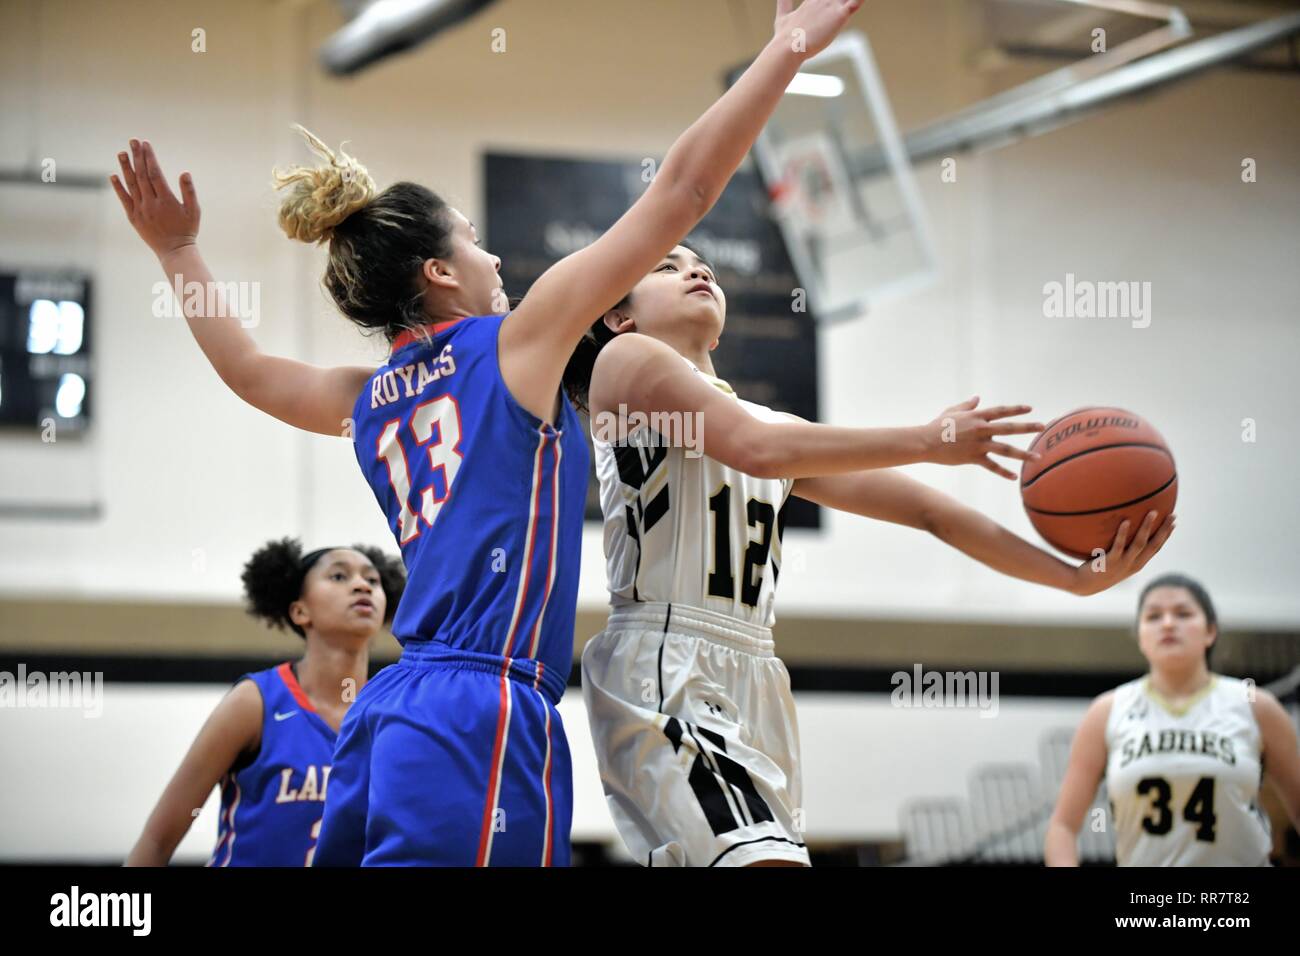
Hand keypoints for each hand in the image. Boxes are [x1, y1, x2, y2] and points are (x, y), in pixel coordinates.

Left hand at [110, 139, 200, 258]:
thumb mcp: (194, 211)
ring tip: (122, 152)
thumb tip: (185, 172)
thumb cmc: (187, 230)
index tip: (146, 144)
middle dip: (137, 156)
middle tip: (133, 141)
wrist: (175, 251)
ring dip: (126, 167)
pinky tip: (114, 175)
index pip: (155, 173)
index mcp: (166, 200)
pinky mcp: (134, 217)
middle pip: (142, 175)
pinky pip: (124, 199)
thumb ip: (189, 191)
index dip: (150, 157)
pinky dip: (118, 187)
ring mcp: (140, 210)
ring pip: (131, 185)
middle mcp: (151, 204)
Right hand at [773, 0, 864, 59]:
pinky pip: (855, 3)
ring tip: (844, 10)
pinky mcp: (840, 15)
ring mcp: (831, 6)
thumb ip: (783, 3)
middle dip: (837, 1)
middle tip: (834, 11)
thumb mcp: (782, 16)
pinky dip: (860, 0)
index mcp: (811, 1)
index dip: (827, 1)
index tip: (827, 4)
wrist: (788, 47)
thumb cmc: (784, 36)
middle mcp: (822, 0)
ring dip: (847, 1)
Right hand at [923, 396, 1044, 478]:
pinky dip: (1003, 472)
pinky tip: (1014, 477)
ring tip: (1038, 457)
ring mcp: (979, 444)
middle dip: (1027, 427)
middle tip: (1042, 426)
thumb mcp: (953, 411)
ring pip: (1006, 449)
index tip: (1030, 409)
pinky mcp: (973, 458)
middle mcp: (981, 429)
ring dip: (1023, 454)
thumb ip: (967, 405)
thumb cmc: (937, 425)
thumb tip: (978, 398)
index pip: (1001, 411)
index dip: (1016, 409)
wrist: (925, 442)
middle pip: (1010, 428)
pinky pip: (992, 466)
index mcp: (977, 416)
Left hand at [1071, 511, 1176, 595]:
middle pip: (1154, 545)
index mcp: (1137, 564)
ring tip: (1152, 512)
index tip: (1173, 523)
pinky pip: (1119, 546)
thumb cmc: (1097, 570)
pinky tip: (1126, 521)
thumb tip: (1122, 528)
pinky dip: (1123, 534)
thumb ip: (1121, 549)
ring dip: (1147, 527)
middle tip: (1172, 515)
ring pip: (1140, 544)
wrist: (1084, 585)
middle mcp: (1134, 564)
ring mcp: (1123, 563)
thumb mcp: (1114, 560)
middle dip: (1164, 530)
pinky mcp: (1110, 562)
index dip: (1166, 536)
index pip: (1155, 548)